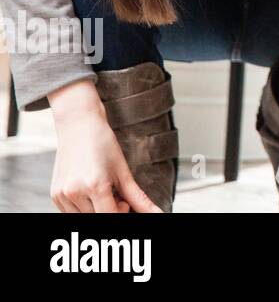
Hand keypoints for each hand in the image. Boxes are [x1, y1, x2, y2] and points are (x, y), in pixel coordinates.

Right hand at [49, 81, 160, 212]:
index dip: (121, 212)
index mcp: (96, 186)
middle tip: (115, 193)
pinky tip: (90, 190)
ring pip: (84, 217)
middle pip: (97, 218)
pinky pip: (71, 213)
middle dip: (110, 210)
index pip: (110, 216)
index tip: (126, 202)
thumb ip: (139, 198)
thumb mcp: (124, 172)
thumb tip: (158, 213)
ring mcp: (62, 195)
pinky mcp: (55, 195)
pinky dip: (84, 208)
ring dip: (96, 210)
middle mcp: (75, 192)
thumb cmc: (104, 145)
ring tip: (102, 189)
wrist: (79, 126)